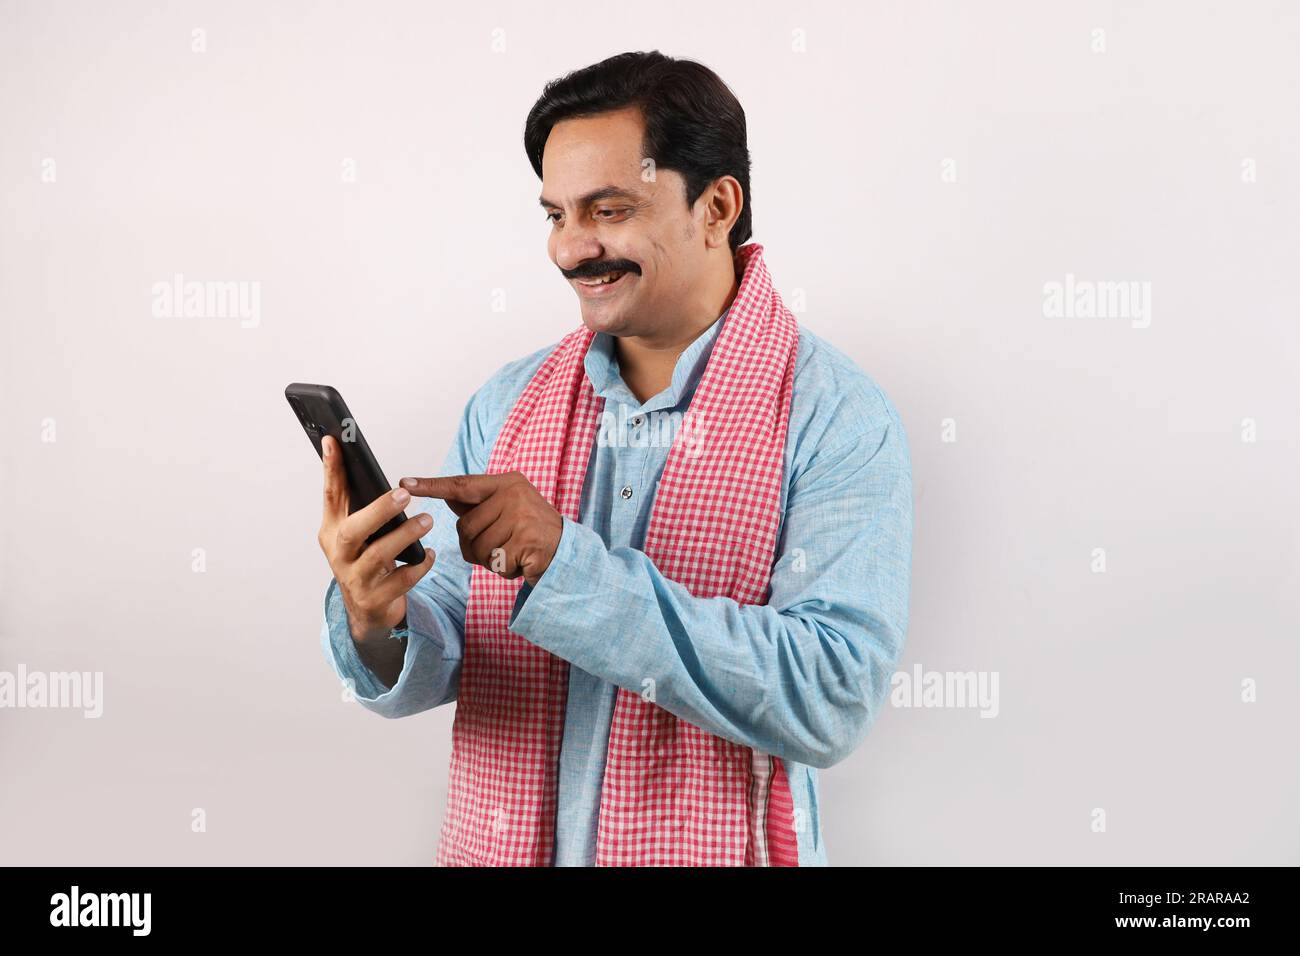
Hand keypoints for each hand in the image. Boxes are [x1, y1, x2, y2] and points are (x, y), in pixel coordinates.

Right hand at [317, 435, 435, 643]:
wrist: (368, 613)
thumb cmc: (366, 563)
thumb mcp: (358, 535)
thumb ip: (360, 506)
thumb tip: (366, 465)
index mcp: (332, 531)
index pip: (331, 496)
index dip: (331, 469)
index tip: (333, 441)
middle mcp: (339, 555)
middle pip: (352, 530)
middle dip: (378, 510)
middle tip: (404, 494)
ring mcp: (355, 579)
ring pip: (378, 556)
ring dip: (405, 536)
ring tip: (427, 521)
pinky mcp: (375, 599)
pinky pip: (401, 580)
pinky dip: (419, 565)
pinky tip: (430, 553)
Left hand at [398, 471, 561, 586]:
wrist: (567, 552)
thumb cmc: (531, 531)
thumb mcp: (508, 508)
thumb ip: (480, 503)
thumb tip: (446, 494)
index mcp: (506, 483)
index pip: (461, 484)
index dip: (432, 486)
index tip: (405, 482)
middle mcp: (514, 494)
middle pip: (465, 526)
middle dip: (475, 545)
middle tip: (500, 546)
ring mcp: (522, 516)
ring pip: (477, 547)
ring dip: (490, 560)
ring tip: (511, 553)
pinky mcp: (527, 541)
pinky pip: (495, 562)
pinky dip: (504, 570)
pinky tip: (521, 563)